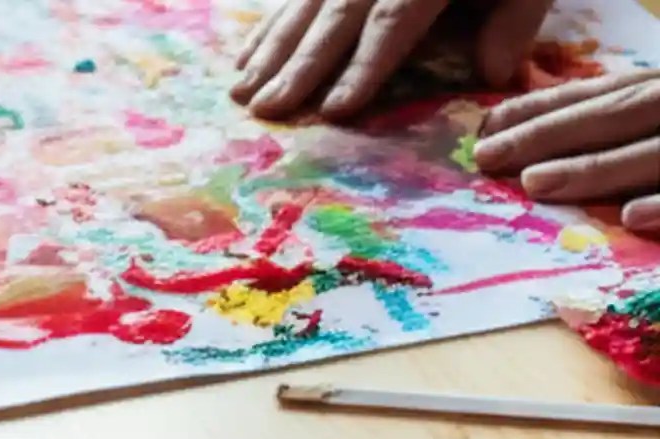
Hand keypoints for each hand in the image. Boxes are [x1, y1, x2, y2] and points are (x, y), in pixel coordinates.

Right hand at [232, 0, 552, 118]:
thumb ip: (515, 17)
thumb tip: (495, 73)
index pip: (390, 23)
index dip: (364, 66)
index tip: (336, 109)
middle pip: (334, 18)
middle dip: (298, 67)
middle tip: (266, 109)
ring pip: (302, 7)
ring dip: (269, 51)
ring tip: (242, 92)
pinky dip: (266, 29)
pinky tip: (244, 57)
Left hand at [477, 71, 659, 232]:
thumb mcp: (651, 113)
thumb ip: (612, 120)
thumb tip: (530, 145)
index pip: (596, 95)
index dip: (540, 108)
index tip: (484, 128)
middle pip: (615, 115)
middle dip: (548, 134)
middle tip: (487, 155)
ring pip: (653, 152)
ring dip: (593, 167)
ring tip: (533, 182)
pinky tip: (630, 217)